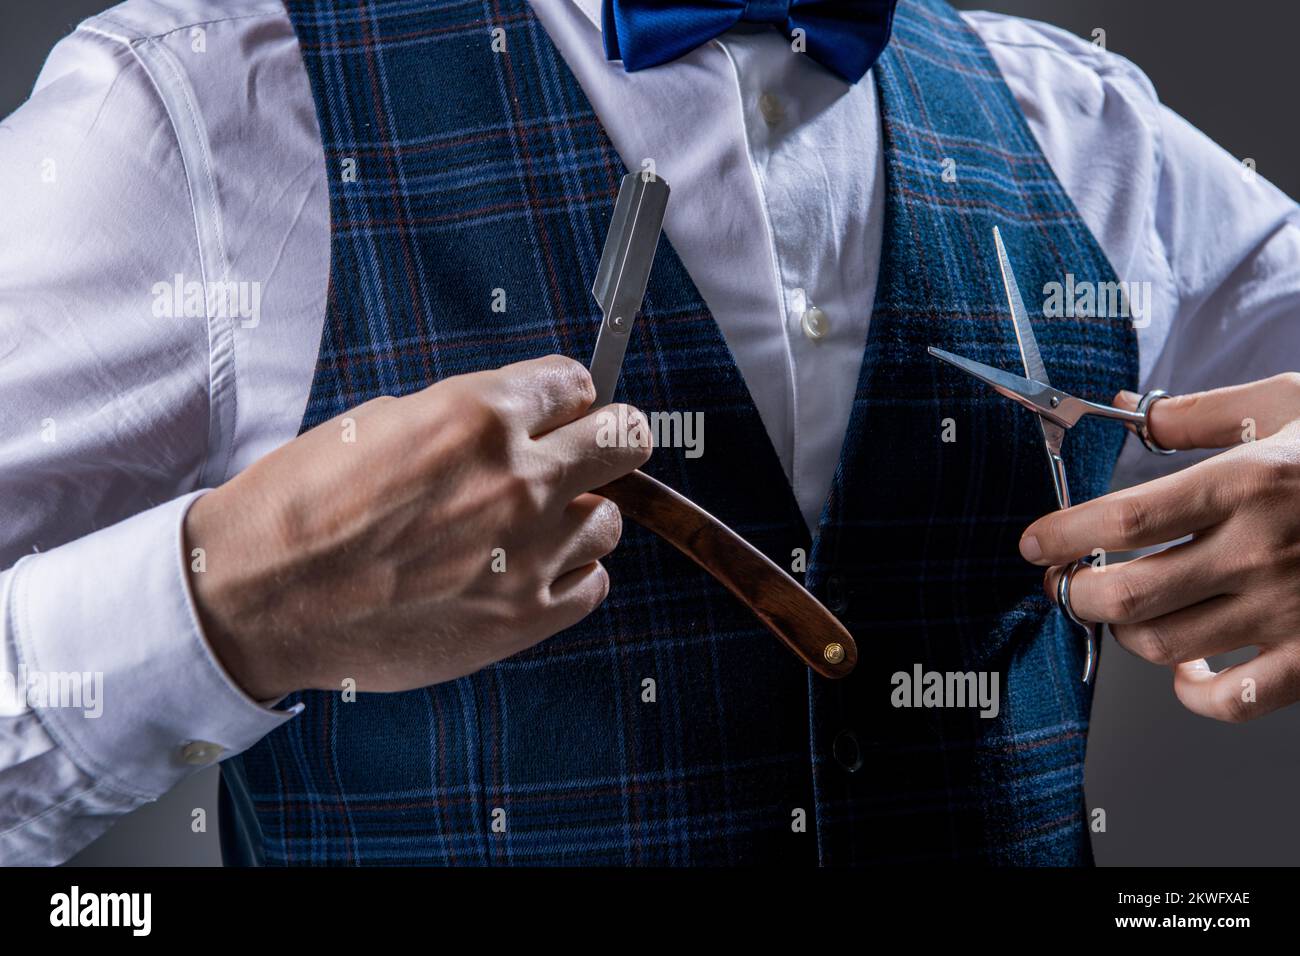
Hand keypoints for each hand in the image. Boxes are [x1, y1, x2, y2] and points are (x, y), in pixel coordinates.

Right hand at [184, 355, 650, 699]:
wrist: (260, 599)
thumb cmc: (304, 505)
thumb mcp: (382, 423)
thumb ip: (465, 418)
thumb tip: (515, 423)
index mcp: (480, 415)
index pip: (579, 385)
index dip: (568, 400)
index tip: (560, 415)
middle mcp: (519, 479)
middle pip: (627, 440)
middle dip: (610, 442)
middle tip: (587, 456)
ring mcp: (530, 553)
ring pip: (611, 520)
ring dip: (579, 517)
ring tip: (527, 530)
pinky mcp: (524, 618)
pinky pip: (593, 584)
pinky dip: (568, 576)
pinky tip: (525, 574)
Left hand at [1019, 374, 1299, 721]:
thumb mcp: (1286, 403)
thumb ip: (1202, 412)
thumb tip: (1133, 412)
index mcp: (1247, 483)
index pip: (1121, 521)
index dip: (1061, 536)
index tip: (1034, 543)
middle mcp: (1261, 551)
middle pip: (1128, 595)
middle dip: (1075, 594)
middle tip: (1063, 583)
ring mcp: (1291, 608)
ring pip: (1165, 645)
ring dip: (1123, 633)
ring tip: (1119, 611)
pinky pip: (1237, 700)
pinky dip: (1195, 694)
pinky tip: (1186, 670)